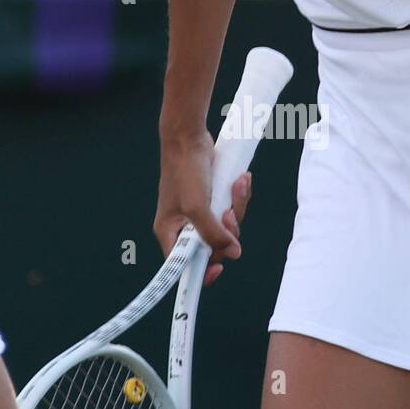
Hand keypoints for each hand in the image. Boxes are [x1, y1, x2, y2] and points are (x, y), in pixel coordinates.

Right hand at [154, 125, 250, 287]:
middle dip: (227, 230)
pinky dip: (237, 197)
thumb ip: (213, 234)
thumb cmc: (184, 170)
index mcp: (170, 232)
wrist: (189, 137)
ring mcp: (198, 213)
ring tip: (236, 187)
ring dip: (236, 208)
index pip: (184, 264)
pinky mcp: (211, 200)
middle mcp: (183, 226)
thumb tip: (234, 252)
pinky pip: (230, 209)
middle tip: (228, 214)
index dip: (202, 270)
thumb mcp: (197, 208)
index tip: (219, 267)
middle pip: (213, 246)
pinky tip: (239, 181)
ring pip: (226, 227)